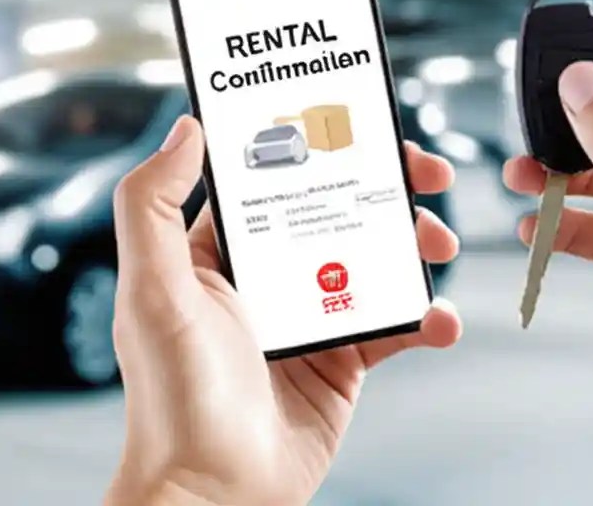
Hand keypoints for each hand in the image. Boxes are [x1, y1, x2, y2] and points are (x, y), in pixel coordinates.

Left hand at [106, 115, 461, 505]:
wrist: (216, 493)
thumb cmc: (172, 398)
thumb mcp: (152, 290)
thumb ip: (152, 204)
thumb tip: (184, 127)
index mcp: (212, 252)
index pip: (266, 176)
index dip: (311, 144)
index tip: (354, 123)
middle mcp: (261, 278)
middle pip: (332, 207)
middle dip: (382, 184)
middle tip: (425, 172)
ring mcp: (304, 318)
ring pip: (371, 258)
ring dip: (412, 241)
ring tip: (436, 243)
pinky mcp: (340, 363)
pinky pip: (394, 326)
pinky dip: (426, 317)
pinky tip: (439, 319)